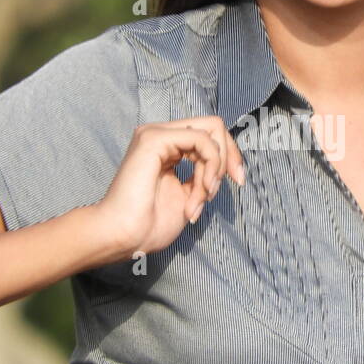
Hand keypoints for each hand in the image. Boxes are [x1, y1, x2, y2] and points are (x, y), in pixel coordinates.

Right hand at [92, 116, 245, 261]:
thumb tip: (227, 164)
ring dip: (215, 170)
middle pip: (214, 126)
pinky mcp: (155, 139)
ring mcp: (156, 134)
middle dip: (228, 157)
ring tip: (201, 198)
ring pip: (211, 132)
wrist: (125, 236)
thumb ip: (204, 175)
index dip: (230, 155)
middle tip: (217, 191)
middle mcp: (161, 134)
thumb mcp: (190, 194)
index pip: (209, 134)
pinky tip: (200, 190)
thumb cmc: (150, 224)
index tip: (238, 181)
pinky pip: (202, 141)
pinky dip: (210, 167)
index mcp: (167, 146)